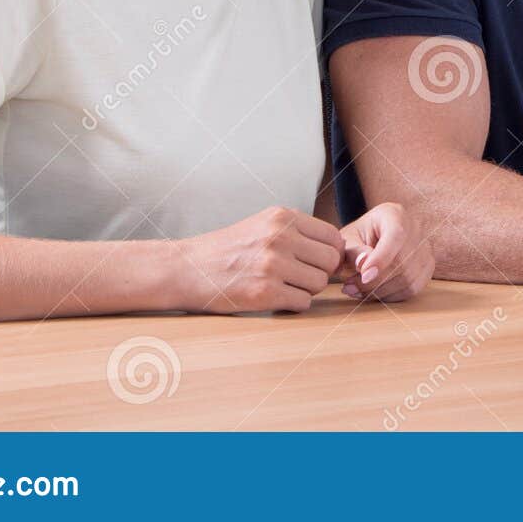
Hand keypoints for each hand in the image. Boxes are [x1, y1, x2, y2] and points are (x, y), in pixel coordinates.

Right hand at [172, 206, 345, 313]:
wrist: (186, 269)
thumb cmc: (227, 249)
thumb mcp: (262, 225)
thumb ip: (296, 231)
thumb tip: (336, 248)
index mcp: (282, 217)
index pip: (333, 237)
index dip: (329, 253)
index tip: (316, 263)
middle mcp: (280, 237)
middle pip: (331, 261)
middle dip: (320, 272)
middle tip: (300, 278)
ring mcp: (273, 265)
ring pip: (319, 284)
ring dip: (306, 290)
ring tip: (284, 287)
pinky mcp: (264, 293)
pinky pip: (302, 303)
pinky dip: (293, 305)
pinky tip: (274, 298)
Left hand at [337, 202, 434, 302]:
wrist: (370, 240)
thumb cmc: (358, 238)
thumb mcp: (348, 240)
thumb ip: (354, 251)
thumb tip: (363, 264)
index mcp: (395, 214)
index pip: (396, 236)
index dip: (381, 259)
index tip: (363, 276)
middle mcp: (415, 229)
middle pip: (403, 262)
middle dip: (375, 281)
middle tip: (350, 287)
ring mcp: (425, 248)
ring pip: (408, 279)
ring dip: (380, 291)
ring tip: (357, 290)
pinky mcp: (427, 267)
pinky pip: (412, 288)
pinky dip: (391, 296)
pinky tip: (374, 293)